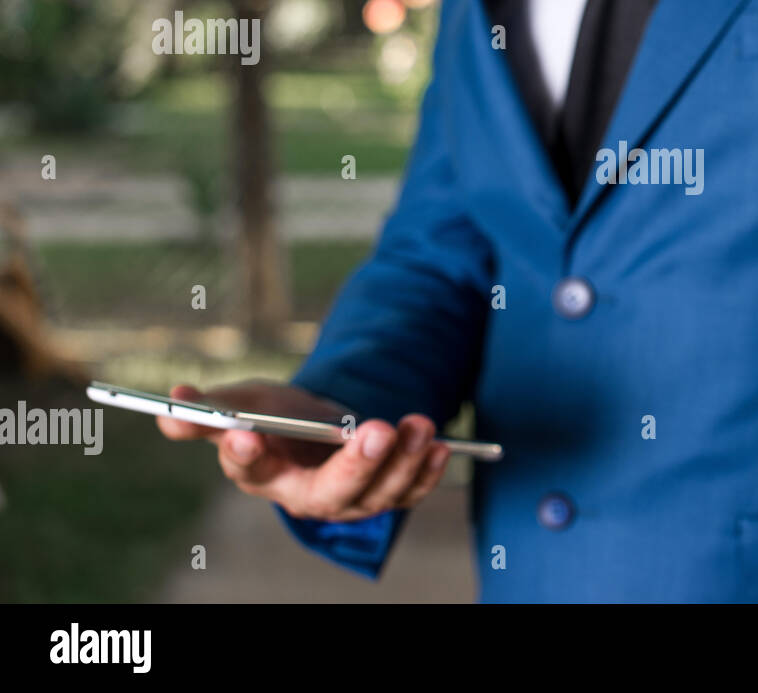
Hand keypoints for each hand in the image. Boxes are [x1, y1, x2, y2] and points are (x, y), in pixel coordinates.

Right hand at [156, 381, 450, 520]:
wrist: (315, 426)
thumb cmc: (273, 414)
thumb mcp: (242, 402)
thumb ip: (208, 409)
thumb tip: (172, 402)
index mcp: (261, 472)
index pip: (249, 469)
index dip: (244, 453)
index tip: (245, 431)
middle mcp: (305, 496)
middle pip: (329, 491)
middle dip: (356, 463)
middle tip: (374, 427)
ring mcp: (349, 501)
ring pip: (379, 493)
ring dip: (403, 460)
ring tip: (419, 424)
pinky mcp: (384, 494)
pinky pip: (409, 491)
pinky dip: (426, 471)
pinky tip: (440, 445)